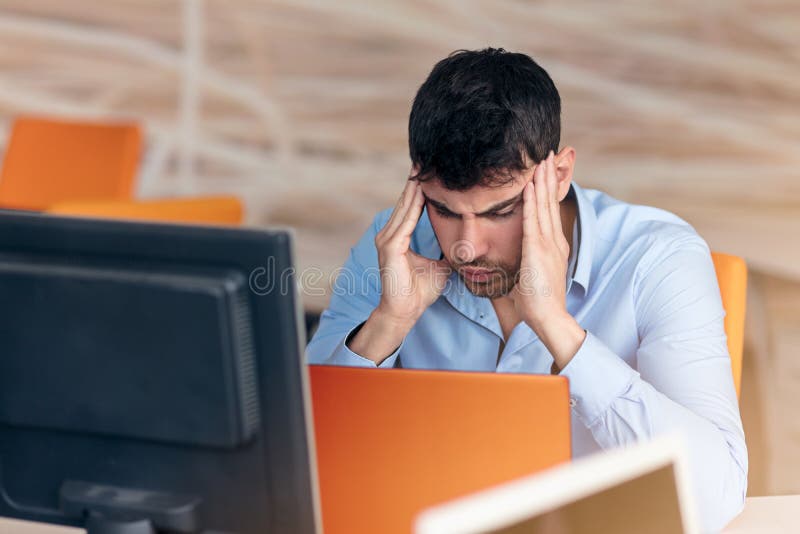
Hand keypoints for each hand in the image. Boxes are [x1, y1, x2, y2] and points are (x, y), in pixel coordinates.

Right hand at [348, 178, 450, 363]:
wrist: (404, 312)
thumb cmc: (419, 292)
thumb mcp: (440, 266)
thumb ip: (447, 252)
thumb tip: (465, 246)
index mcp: (399, 237)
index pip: (412, 207)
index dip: (422, 189)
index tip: (433, 172)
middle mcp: (390, 234)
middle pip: (406, 201)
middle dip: (416, 180)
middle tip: (426, 158)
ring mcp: (388, 240)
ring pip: (405, 207)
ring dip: (415, 187)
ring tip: (424, 167)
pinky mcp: (390, 248)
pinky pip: (405, 221)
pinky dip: (414, 205)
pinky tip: (422, 191)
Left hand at [510, 150, 584, 368]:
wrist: (547, 317)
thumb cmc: (536, 303)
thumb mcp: (531, 277)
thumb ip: (526, 264)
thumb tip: (517, 262)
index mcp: (553, 247)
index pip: (549, 213)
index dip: (547, 191)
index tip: (545, 173)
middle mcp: (554, 241)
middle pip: (550, 203)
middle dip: (549, 178)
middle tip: (548, 155)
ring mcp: (548, 244)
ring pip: (544, 206)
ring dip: (542, 182)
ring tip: (541, 161)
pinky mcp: (538, 250)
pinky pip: (533, 220)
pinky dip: (532, 201)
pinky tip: (530, 185)